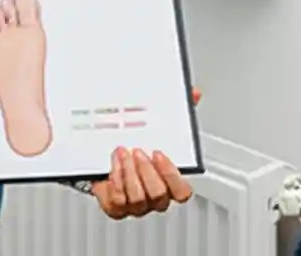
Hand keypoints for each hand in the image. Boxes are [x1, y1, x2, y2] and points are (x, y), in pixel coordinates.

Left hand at [91, 88, 201, 219]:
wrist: (106, 155)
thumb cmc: (137, 144)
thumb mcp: (158, 127)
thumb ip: (179, 113)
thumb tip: (194, 94)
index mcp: (170, 183)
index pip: (182, 191)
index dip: (171, 175)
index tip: (159, 153)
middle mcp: (155, 197)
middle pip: (159, 195)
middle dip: (146, 171)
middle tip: (137, 151)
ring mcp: (136, 204)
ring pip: (138, 199)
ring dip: (128, 173)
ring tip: (122, 152)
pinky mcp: (116, 207)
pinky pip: (118, 202)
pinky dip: (115, 180)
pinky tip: (113, 164)